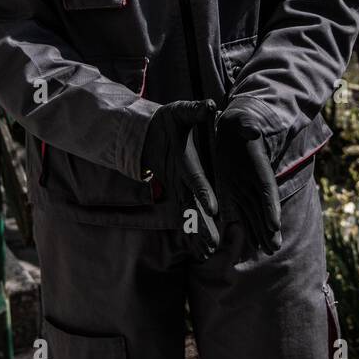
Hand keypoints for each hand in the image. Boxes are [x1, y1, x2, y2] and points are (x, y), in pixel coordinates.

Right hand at [139, 100, 219, 258]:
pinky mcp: (177, 194)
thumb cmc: (166, 122)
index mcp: (182, 161)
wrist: (145, 135)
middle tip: (214, 244)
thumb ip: (195, 110)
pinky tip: (200, 252)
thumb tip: (210, 105)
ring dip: (197, 233)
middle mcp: (179, 180)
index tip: (213, 208)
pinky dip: (191, 233)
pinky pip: (185, 216)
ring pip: (188, 215)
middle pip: (191, 205)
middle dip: (202, 224)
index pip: (194, 179)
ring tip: (208, 253)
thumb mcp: (179, 111)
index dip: (203, 192)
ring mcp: (176, 189)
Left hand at [214, 104, 281, 254]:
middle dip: (268, 228)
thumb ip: (249, 127)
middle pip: (263, 208)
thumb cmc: (242, 121)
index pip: (266, 188)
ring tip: (269, 250)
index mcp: (258, 165)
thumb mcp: (244, 121)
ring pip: (254, 213)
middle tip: (275, 248)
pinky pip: (240, 210)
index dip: (271, 206)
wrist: (236, 125)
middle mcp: (253, 180)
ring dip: (261, 232)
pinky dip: (246, 225)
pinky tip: (252, 241)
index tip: (275, 224)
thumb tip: (253, 130)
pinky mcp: (232, 189)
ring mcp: (244, 187)